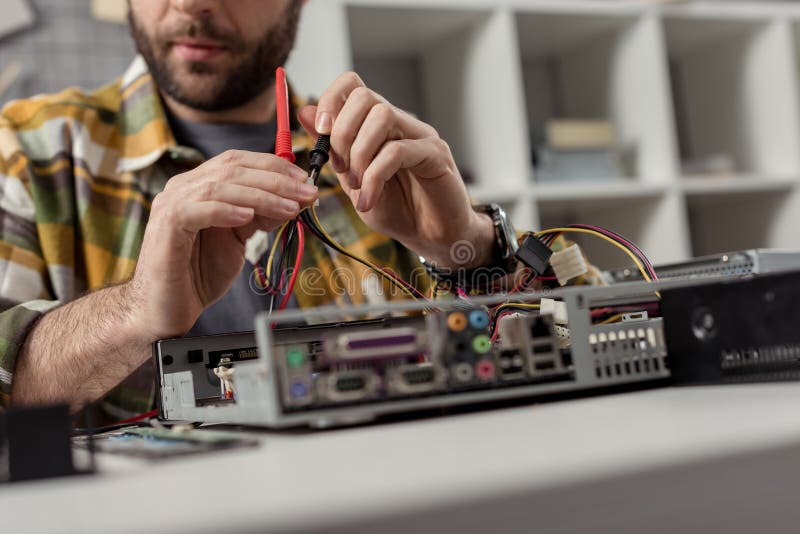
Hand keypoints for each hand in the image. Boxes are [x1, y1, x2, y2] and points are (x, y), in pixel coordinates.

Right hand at [129, 150, 317, 339]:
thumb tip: (296, 200)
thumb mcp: (239, 239)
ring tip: (289, 209)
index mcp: (199, 185)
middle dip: (275, 180)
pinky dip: (226, 210)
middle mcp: (183, 188)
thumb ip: (261, 216)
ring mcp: (171, 204)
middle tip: (306, 194)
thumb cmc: (198, 273)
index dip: (274, 167)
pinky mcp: (167, 226)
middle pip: (232, 169)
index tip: (305, 182)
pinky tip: (249, 217)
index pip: (238, 161)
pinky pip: (199, 209)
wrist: (165, 308)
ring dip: (261, 196)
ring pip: (220, 186)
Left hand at [297, 72, 493, 268]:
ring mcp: (420, 136)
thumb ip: (332, 150)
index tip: (321, 135)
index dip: (331, 102)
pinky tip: (368, 200)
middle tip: (341, 168)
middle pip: (364, 96)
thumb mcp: (353, 180)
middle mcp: (401, 123)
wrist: (431, 237)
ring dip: (359, 153)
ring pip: (382, 116)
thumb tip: (304, 112)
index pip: (353, 86)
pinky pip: (398, 151)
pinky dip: (374, 177)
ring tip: (357, 186)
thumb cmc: (396, 209)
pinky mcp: (436, 154)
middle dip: (341, 132)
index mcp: (378, 125)